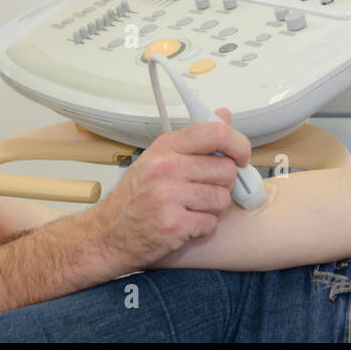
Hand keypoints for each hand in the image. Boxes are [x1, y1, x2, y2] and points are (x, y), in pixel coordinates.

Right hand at [88, 108, 248, 270]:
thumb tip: (223, 115)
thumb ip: (195, 140)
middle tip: (205, 190)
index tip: (241, 156)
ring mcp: (168, 196)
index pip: (214, 132)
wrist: (109, 234)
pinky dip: (203, 227)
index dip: (238, 143)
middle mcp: (166, 168)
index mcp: (165, 147)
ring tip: (192, 208)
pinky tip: (185, 223)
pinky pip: (211, 223)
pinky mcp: (173, 224)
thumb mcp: (159, 158)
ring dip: (213, 208)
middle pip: (226, 170)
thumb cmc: (135, 198)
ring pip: (222, 198)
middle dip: (223, 184)